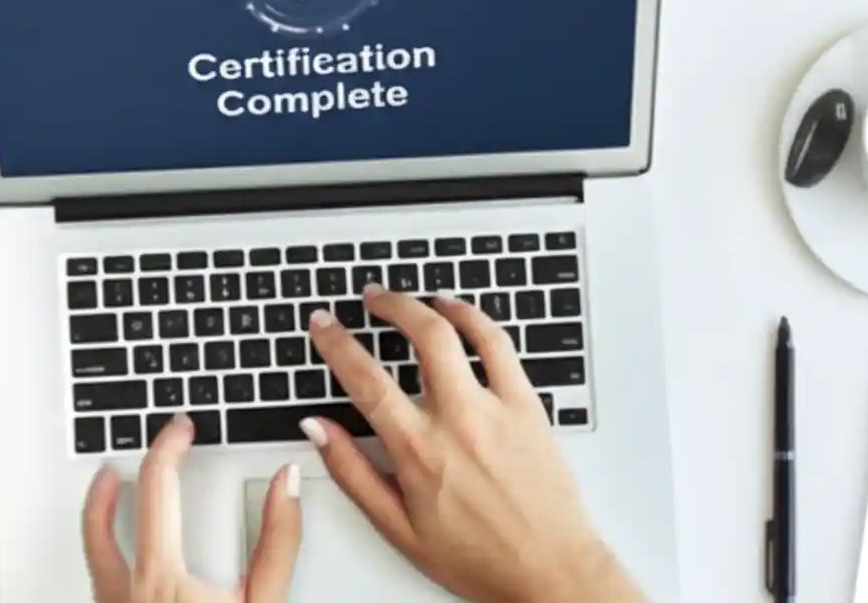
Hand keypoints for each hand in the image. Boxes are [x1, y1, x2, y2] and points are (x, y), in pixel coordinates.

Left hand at [81, 414, 301, 601]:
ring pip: (90, 554)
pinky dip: (102, 557)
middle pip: (101, 519)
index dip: (167, 448)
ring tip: (106, 489)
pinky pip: (99, 584)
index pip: (156, 489)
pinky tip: (122, 558)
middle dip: (114, 480)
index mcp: (161, 575)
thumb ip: (277, 543)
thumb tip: (285, 486)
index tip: (180, 429)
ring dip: (97, 516)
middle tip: (134, 454)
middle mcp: (126, 593)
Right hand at [302, 285, 643, 602]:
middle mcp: (457, 421)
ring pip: (459, 333)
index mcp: (418, 451)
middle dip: (387, 306)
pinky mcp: (528, 405)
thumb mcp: (398, 527)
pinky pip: (500, 346)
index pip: (365, 380)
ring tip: (410, 298)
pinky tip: (460, 312)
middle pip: (418, 337)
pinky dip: (477, 319)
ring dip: (429, 305)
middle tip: (369, 298)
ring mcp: (496, 408)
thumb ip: (353, 472)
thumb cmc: (479, 557)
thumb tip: (318, 430)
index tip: (323, 325)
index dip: (337, 344)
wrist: (549, 569)